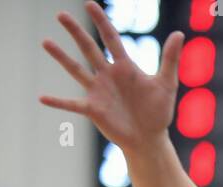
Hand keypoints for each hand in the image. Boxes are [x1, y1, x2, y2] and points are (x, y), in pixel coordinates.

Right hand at [40, 2, 183, 152]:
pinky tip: (42, 98)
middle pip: (89, 48)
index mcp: (124, 67)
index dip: (101, 21)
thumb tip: (180, 33)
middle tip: (60, 14)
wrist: (150, 139)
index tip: (89, 4)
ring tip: (45, 42)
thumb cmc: (158, 112)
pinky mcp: (93, 110)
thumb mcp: (166, 84)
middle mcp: (107, 75)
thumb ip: (170, 58)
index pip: (110, 38)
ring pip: (76, 70)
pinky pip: (72, 105)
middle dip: (75, 32)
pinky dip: (58, 102)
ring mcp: (98, 91)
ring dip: (61, 57)